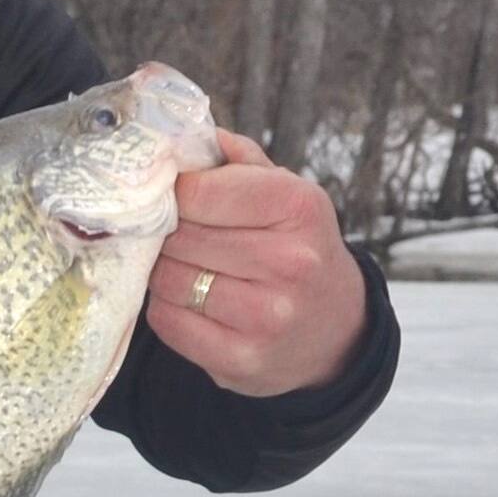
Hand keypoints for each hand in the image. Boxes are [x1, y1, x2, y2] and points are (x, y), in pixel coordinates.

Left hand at [144, 129, 370, 395]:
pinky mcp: (240, 360)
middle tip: (174, 233)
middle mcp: (290, 262)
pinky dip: (166, 307)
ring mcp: (266, 316)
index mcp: (298, 207)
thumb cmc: (298, 249)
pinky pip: (167, 321)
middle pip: (179, 235)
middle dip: (167, 231)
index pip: (198, 190)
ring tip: (185, 265)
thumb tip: (182, 136)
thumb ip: (237, 162)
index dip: (175, 192)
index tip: (175, 197)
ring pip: (167, 278)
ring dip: (163, 270)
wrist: (334, 333)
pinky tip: (189, 301)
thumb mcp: (287, 194)